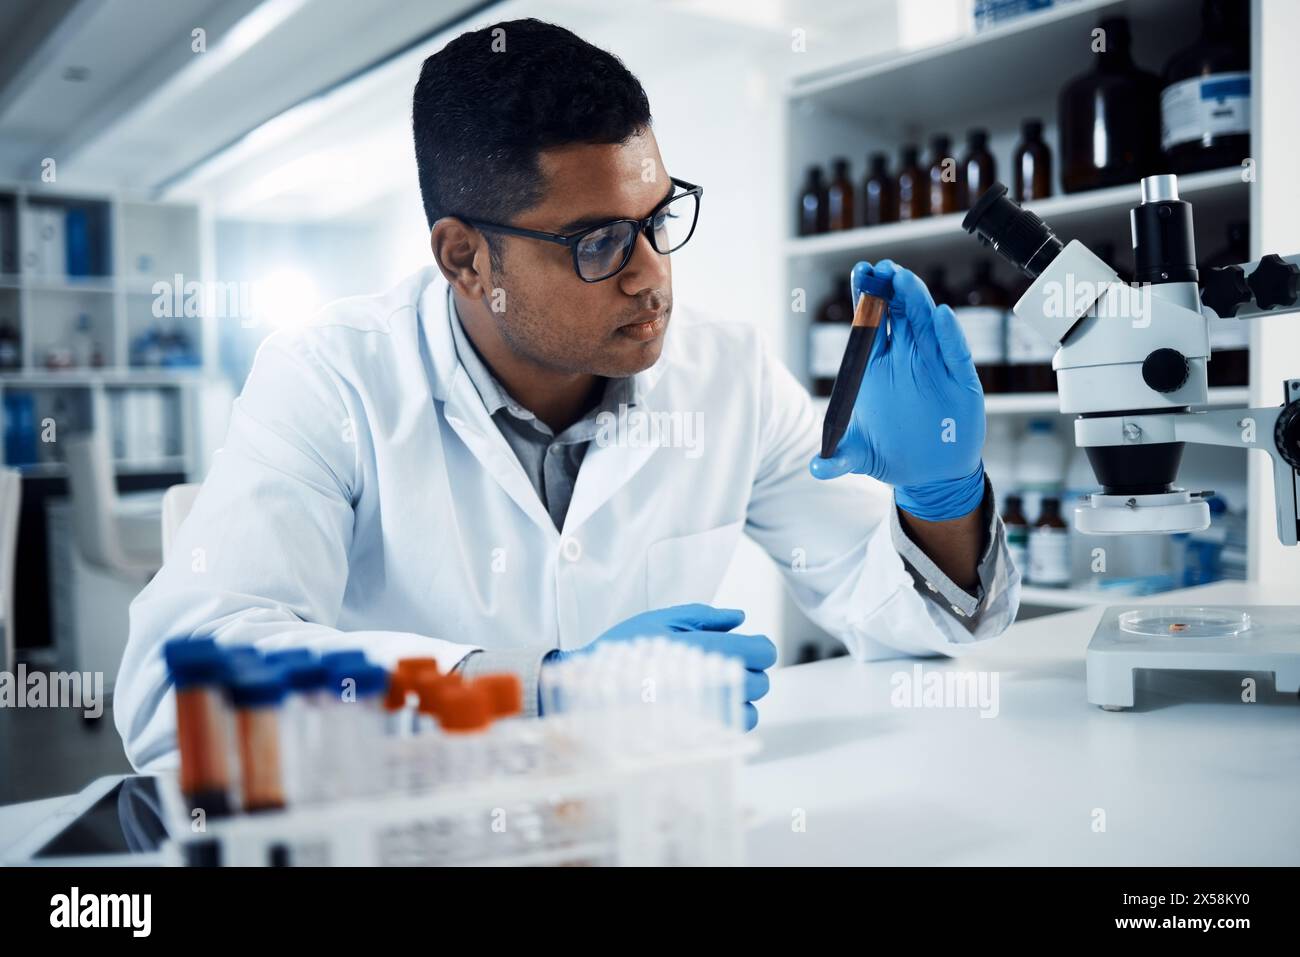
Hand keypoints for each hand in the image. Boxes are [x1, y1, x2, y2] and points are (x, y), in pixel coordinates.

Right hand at [546, 604, 776, 730]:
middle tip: (718, 667)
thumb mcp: (661, 619)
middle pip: (761, 682)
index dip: (757, 648)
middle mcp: (709, 682)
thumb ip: (706, 616)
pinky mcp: (695, 735)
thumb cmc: (623, 650)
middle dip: (748, 673)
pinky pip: (730, 730)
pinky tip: (704, 706)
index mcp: (704, 649)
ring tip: (711, 689)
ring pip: (751, 710)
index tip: (743, 648)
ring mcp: (703, 713)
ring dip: (739, 699)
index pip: (762, 652)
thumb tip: (740, 618)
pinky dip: (726, 718)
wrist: (589, 688)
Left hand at [810, 259, 986, 521]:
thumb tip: (816, 468)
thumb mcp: (859, 458)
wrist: (931, 476)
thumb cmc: (892, 457)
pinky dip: (949, 335)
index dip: (865, 297)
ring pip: (925, 325)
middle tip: (883, 268)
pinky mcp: (959, 382)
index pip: (868, 325)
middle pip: (898, 315)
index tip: (860, 272)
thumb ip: (838, 460)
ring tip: (904, 280)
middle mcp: (904, 361)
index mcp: (875, 369)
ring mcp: (933, 367)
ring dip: (916, 301)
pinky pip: (955, 353)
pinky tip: (941, 316)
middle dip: (890, 289)